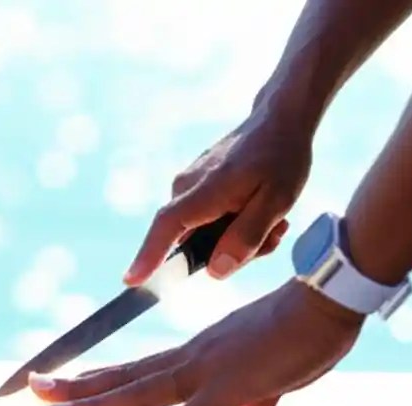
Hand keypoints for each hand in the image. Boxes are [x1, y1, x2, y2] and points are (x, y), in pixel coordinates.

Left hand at [29, 280, 364, 405]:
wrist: (325, 304)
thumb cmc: (303, 332)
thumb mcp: (272, 379)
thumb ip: (255, 405)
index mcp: (197, 356)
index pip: (139, 369)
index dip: (103, 379)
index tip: (70, 384)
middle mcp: (189, 359)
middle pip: (123, 375)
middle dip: (77, 385)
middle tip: (35, 390)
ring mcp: (203, 370)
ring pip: (137, 391)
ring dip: (95, 405)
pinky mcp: (226, 384)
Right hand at [125, 109, 313, 284]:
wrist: (279, 119)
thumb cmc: (280, 157)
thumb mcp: (276, 202)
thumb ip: (246, 238)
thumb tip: (216, 271)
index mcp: (203, 191)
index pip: (166, 228)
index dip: (149, 256)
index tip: (132, 281)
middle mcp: (185, 189)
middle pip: (192, 244)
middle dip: (231, 252)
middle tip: (273, 236)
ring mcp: (188, 187)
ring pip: (203, 234)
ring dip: (238, 237)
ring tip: (274, 221)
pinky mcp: (196, 188)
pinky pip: (207, 221)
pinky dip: (234, 224)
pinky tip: (260, 211)